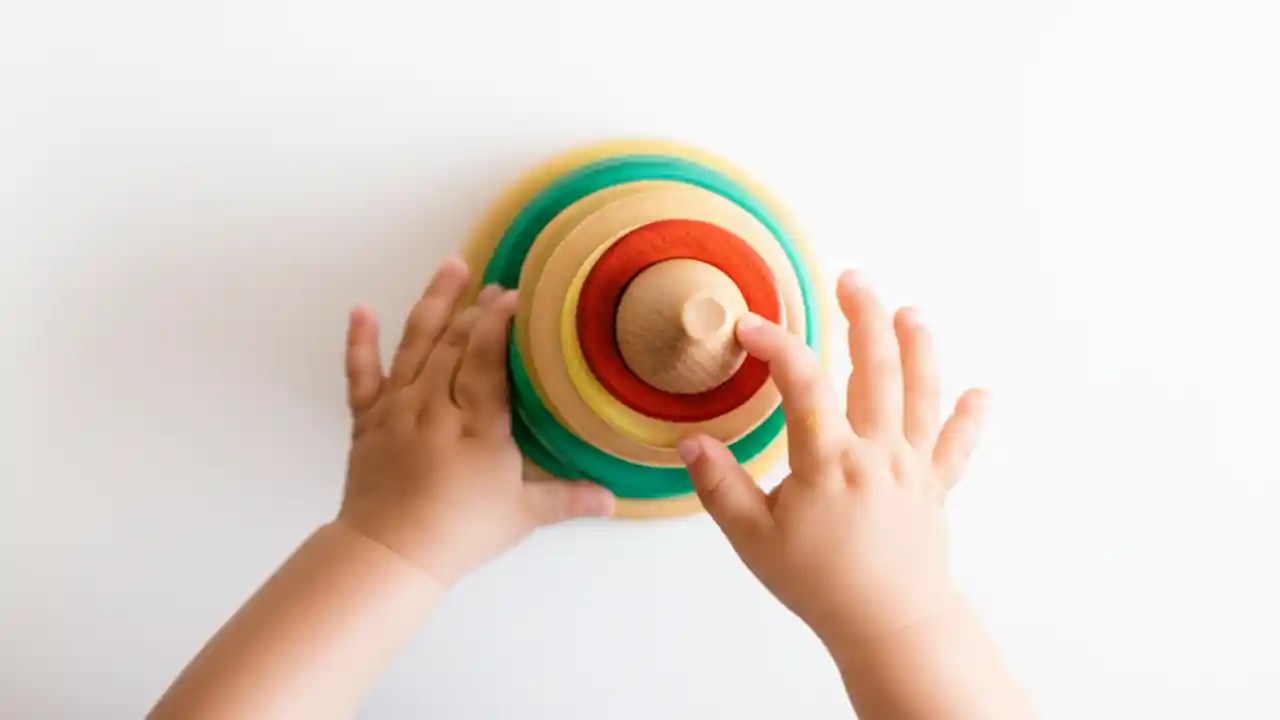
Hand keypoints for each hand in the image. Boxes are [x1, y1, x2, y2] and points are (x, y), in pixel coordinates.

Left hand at [337, 258, 614, 585]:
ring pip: (415, 345)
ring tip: (451, 266)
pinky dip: (360, 341)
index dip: (500, 323)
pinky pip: (361, 374)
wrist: (388, 554)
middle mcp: (434, 405)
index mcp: (476, 422)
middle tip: (496, 283)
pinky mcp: (367, 420)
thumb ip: (567, 498)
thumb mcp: (522, 515)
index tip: (515, 294)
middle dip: (476, 310)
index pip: (487, 359)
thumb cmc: (460, 533)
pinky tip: (363, 309)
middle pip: (454, 344)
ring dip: (433, 303)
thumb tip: (614, 499)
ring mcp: (396, 408)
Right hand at [677, 271, 985, 643]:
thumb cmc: (821, 585)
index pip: (804, 384)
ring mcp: (912, 468)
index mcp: (830, 461)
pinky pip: (956, 446)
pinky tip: (981, 394)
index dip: (777, 345)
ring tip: (910, 312)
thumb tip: (692, 444)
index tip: (751, 326)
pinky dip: (969, 419)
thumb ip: (721, 487)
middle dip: (864, 317)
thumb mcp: (754, 539)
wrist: (890, 627)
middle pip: (876, 369)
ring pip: (921, 394)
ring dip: (918, 347)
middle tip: (852, 280)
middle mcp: (877, 453)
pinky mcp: (934, 489)